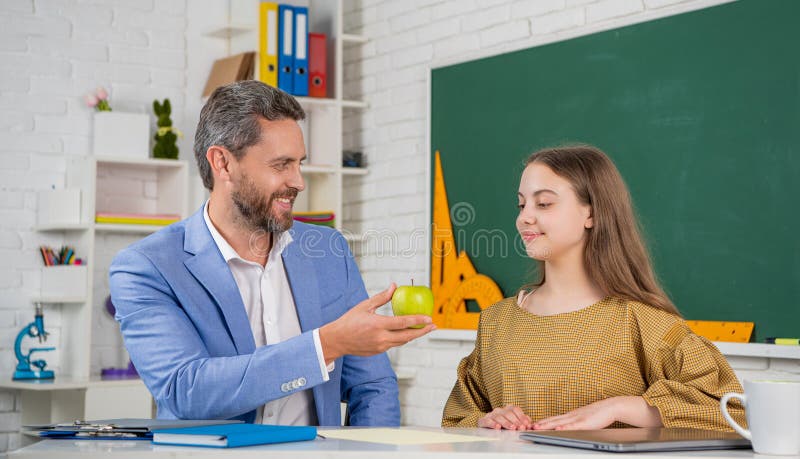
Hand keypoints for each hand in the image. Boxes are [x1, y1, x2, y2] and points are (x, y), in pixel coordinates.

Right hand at [319, 283, 435, 362]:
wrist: (337, 340)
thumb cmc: (349, 320)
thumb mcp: (365, 306)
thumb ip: (382, 297)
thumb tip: (394, 286)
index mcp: (378, 325)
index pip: (403, 323)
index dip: (418, 320)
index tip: (429, 318)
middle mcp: (381, 338)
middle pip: (408, 336)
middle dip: (423, 331)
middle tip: (433, 325)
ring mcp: (380, 346)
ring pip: (402, 341)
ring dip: (414, 335)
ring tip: (424, 329)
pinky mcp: (379, 351)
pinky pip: (394, 344)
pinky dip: (402, 338)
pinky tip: (407, 332)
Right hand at [477, 405, 531, 429]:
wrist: (486, 427)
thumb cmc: (503, 425)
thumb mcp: (513, 423)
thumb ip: (522, 422)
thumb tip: (530, 424)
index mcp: (507, 409)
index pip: (516, 409)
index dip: (522, 417)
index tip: (526, 424)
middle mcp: (499, 410)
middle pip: (508, 413)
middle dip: (516, 421)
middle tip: (521, 427)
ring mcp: (491, 415)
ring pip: (499, 417)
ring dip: (506, 423)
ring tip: (512, 428)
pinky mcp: (483, 420)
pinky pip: (487, 421)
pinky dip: (492, 424)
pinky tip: (497, 427)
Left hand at [532, 396, 661, 429]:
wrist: (611, 407)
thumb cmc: (598, 414)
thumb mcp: (584, 419)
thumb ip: (575, 423)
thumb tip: (567, 428)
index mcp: (571, 415)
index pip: (553, 418)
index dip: (543, 421)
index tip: (532, 424)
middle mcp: (572, 415)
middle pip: (553, 419)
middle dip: (540, 423)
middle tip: (528, 426)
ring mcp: (578, 418)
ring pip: (559, 421)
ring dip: (547, 424)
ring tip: (537, 427)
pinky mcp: (585, 421)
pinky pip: (573, 425)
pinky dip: (565, 427)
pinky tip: (558, 429)